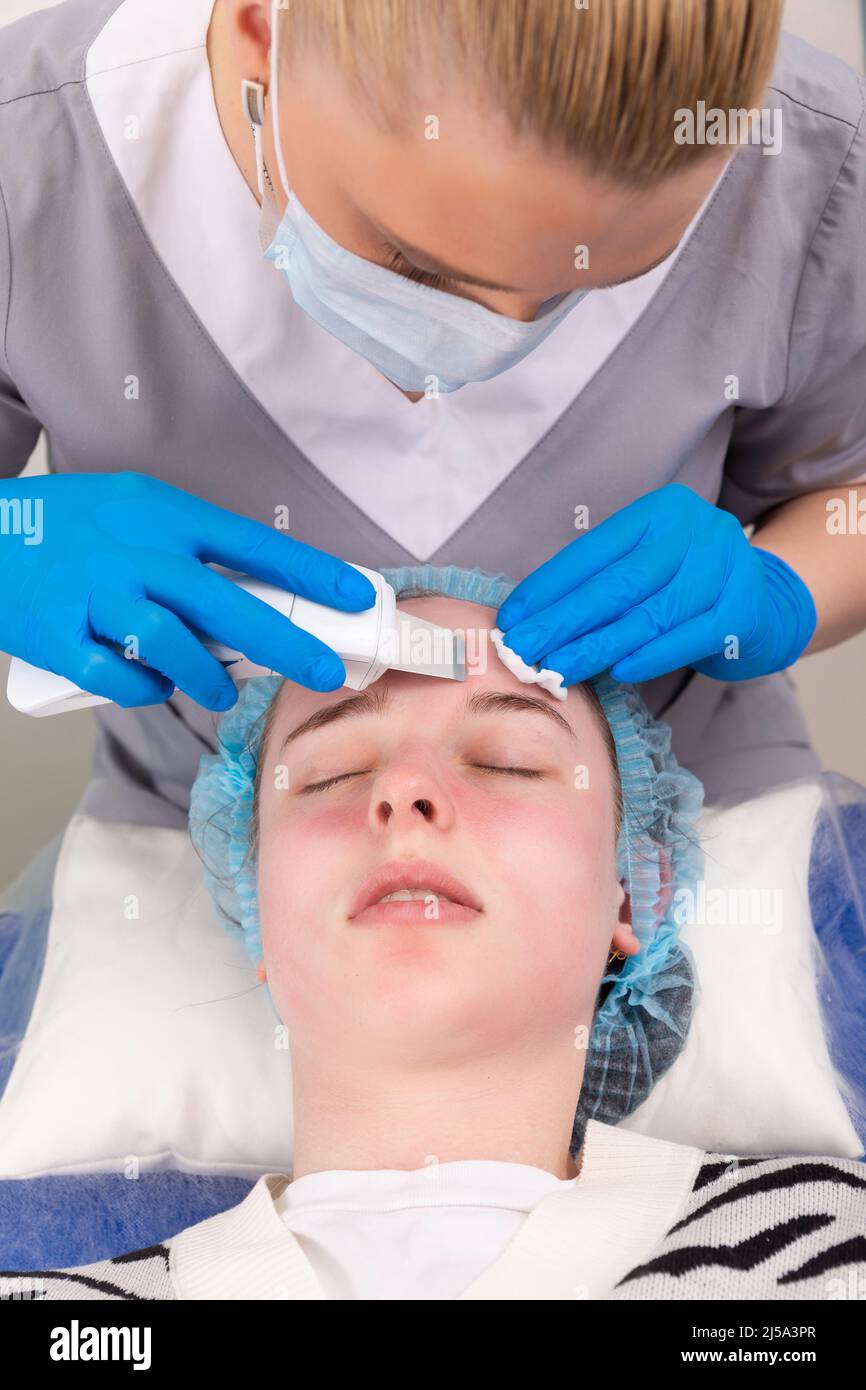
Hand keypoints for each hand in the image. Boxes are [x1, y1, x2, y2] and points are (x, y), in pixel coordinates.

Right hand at [0, 471, 375, 709]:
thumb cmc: (69, 528)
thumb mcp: (136, 512)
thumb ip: (191, 554)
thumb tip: (258, 605)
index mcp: (163, 514)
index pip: (254, 544)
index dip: (311, 572)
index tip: (358, 595)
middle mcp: (135, 553)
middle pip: (227, 604)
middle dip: (287, 643)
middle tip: (326, 671)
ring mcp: (94, 595)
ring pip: (172, 647)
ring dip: (207, 678)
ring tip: (220, 690)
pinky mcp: (57, 636)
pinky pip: (116, 678)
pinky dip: (142, 690)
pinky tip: (152, 685)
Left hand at [495, 484, 816, 685]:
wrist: (767, 602)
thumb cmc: (686, 587)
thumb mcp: (648, 565)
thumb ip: (601, 581)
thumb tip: (531, 619)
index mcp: (659, 512)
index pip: (592, 553)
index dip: (548, 588)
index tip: (511, 619)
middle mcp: (695, 531)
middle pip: (617, 584)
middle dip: (563, 621)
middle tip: (523, 651)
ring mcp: (723, 570)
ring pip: (649, 614)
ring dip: (597, 646)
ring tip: (558, 669)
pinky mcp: (742, 612)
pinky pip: (687, 638)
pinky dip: (650, 656)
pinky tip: (617, 671)